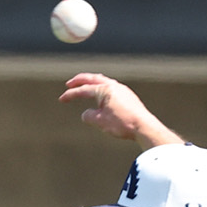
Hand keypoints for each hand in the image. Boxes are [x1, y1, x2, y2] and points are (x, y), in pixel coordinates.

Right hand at [59, 73, 177, 146]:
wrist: (144, 127)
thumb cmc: (122, 124)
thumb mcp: (100, 122)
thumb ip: (89, 116)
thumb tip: (86, 114)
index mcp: (104, 89)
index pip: (83, 90)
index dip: (71, 94)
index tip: (62, 99)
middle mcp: (114, 86)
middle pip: (93, 79)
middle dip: (80, 80)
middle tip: (70, 83)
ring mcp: (122, 90)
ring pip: (104, 81)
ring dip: (92, 83)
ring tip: (86, 85)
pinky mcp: (128, 96)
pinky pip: (112, 88)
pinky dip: (102, 89)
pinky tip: (103, 96)